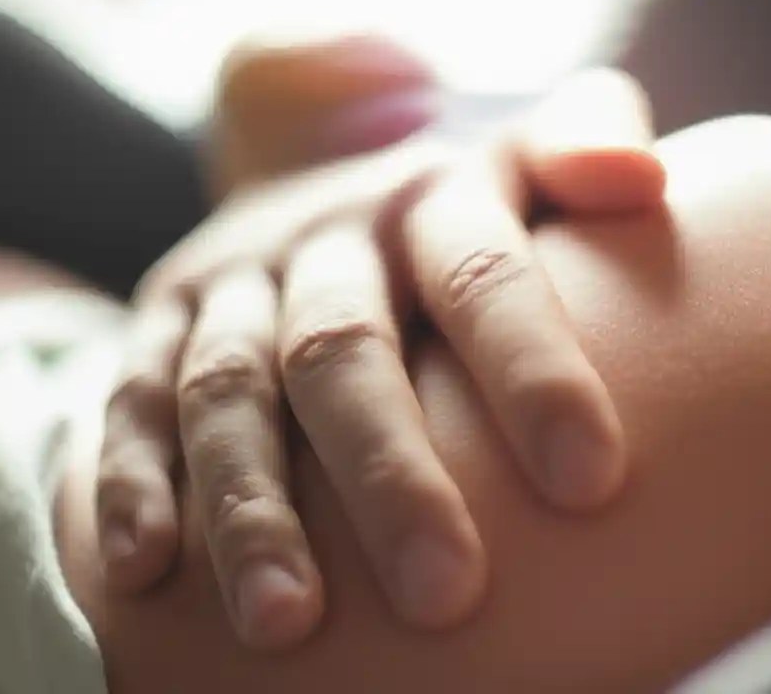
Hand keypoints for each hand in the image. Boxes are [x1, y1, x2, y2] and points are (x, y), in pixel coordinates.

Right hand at [94, 66, 664, 649]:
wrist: (339, 173)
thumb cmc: (475, 208)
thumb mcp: (534, 153)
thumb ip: (589, 146)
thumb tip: (639, 182)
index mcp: (433, 196)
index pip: (483, 277)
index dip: (534, 371)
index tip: (592, 481)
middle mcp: (325, 235)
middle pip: (346, 350)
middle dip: (390, 474)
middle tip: (445, 593)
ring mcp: (235, 278)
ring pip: (229, 391)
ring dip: (250, 508)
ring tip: (288, 624)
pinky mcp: (163, 318)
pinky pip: (132, 399)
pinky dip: (132, 481)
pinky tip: (145, 570)